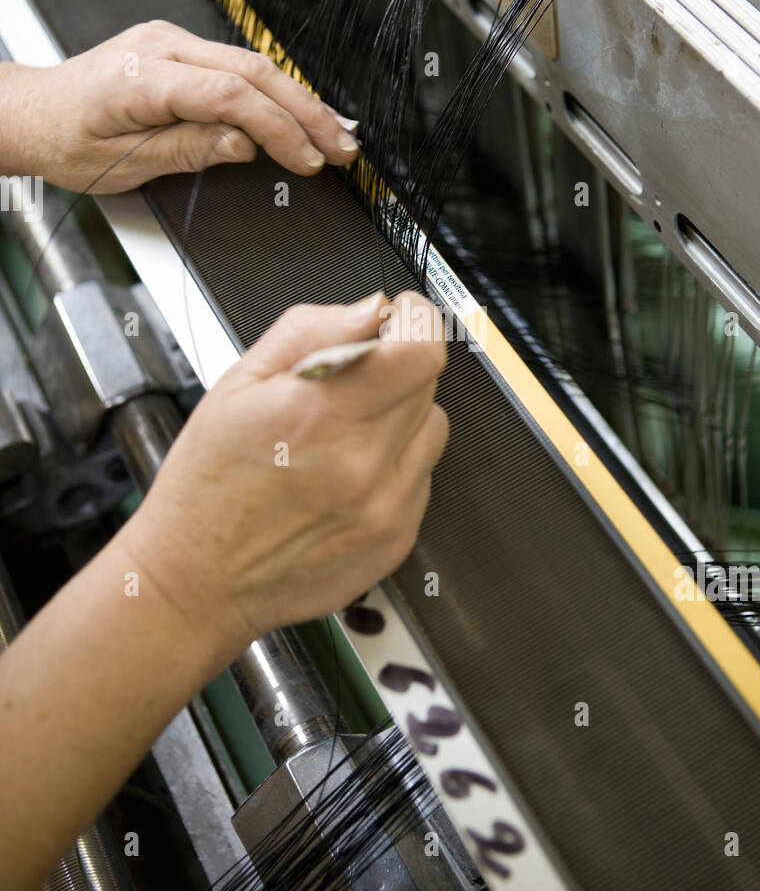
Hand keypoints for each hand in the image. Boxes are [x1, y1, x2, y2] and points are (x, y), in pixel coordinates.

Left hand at [0, 20, 358, 192]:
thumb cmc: (66, 140)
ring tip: (336, 133)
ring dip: (298, 101)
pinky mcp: (180, 50)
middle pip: (254, 71)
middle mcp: (162, 47)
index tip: (307, 160)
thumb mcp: (123, 164)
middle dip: (307, 111)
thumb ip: (189, 149)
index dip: (279, 129)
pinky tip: (301, 112)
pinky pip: (237, 66)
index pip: (231, 94)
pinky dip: (273, 92)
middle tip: (343, 148)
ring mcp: (173, 42)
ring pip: (252, 64)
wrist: (32, 112)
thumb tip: (245, 144)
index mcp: (143, 76)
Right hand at [120, 291, 448, 653]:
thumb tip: (369, 310)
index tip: (397, 317)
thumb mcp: (237, 384)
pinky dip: (395, 464)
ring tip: (347, 432)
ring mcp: (385, 508)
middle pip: (428, 381)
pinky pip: (422, 476)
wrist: (197, 580)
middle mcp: (363, 464)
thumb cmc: (207, 486)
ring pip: (432, 426)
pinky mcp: (396, 539)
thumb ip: (309, 332)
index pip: (420, 349)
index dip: (414, 319)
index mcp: (320, 415)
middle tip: (351, 380)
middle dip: (396, 364)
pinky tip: (347, 474)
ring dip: (402, 415)